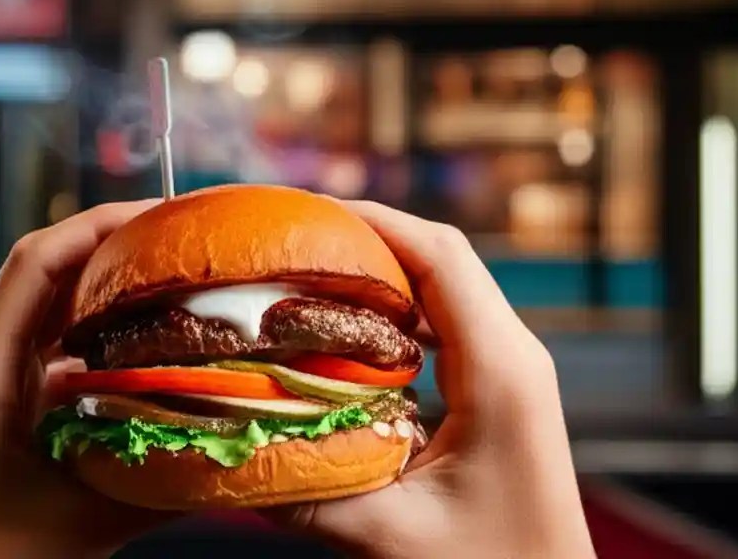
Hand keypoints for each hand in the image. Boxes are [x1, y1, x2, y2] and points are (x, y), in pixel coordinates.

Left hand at [0, 201, 166, 558]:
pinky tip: (142, 344)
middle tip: (184, 241)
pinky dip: (93, 333)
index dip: (101, 224)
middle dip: (114, 246)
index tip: (162, 213)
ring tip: (173, 280)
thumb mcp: (83, 518)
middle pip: (46, 271)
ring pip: (47, 305)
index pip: (38, 261)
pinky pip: (45, 344)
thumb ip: (161, 480)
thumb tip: (237, 448)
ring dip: (105, 287)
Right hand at [270, 201, 594, 557]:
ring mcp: (509, 370)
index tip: (305, 211)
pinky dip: (391, 312)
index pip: (440, 257)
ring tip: (303, 270)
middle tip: (287, 238)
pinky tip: (339, 330)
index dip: (373, 220)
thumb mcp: (390, 536)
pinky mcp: (498, 390)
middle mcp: (514, 355)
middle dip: (364, 237)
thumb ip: (305, 494)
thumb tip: (223, 452)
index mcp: (502, 371)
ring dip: (377, 272)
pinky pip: (443, 324)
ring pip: (441, 288)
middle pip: (438, 259)